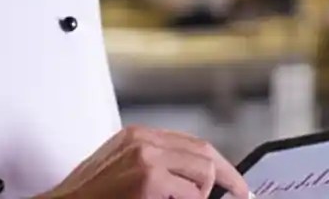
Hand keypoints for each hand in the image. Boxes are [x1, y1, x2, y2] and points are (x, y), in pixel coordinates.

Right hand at [37, 125, 251, 198]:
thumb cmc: (87, 198)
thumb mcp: (120, 171)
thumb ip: (154, 168)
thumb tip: (192, 181)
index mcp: (137, 136)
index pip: (191, 143)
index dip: (218, 164)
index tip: (233, 182)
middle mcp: (143, 141)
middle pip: (205, 153)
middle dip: (228, 178)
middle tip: (241, 196)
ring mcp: (146, 158)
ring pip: (204, 174)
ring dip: (200, 197)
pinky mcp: (148, 179)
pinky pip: (191, 195)